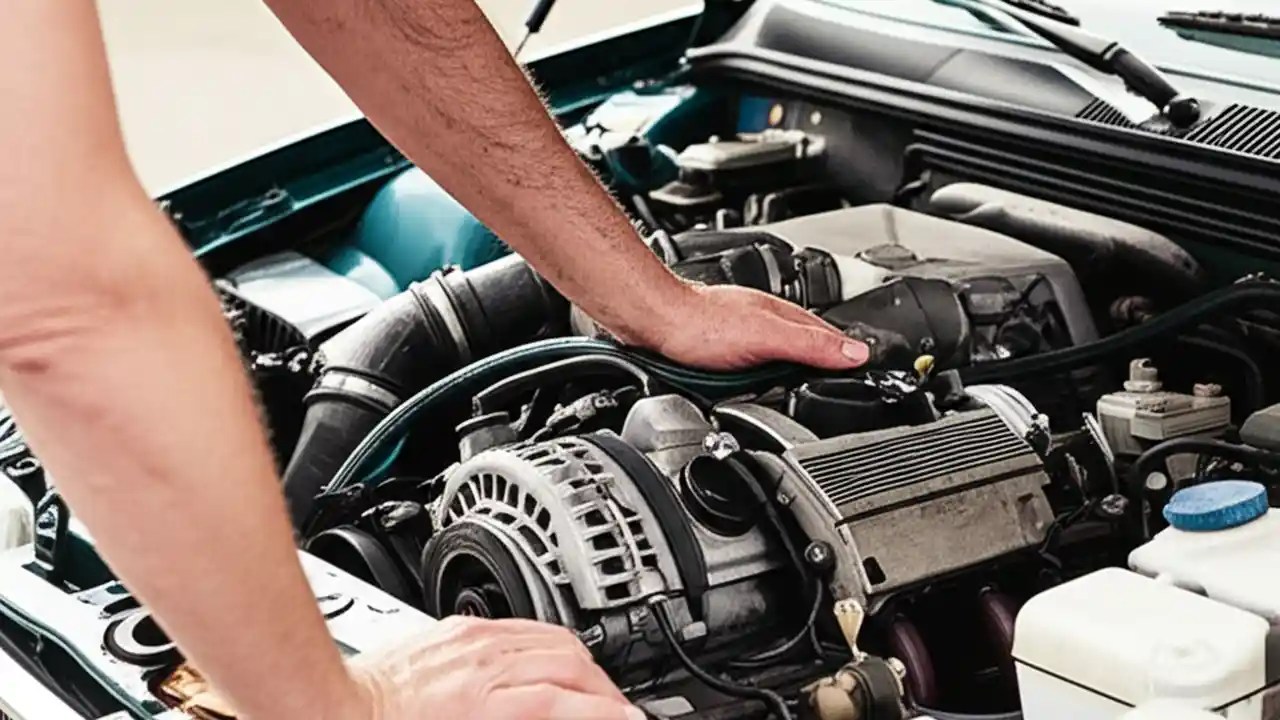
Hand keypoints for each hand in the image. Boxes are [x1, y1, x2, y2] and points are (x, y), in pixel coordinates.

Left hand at [348, 615, 642, 719]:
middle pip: (571, 665)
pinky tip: (555, 660)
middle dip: (605, 691)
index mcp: (483, 704)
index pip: (570, 703)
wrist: (325, 712)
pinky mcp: (454, 627)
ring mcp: (469, 639)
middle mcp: (481, 663)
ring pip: (551, 639)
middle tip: (621, 712)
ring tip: (597, 691)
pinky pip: (521, 625)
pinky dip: (550, 645)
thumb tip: (554, 716)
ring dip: (584, 666)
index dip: (611, 713)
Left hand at [620, 284, 870, 371]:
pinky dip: (758, 386)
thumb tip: (855, 354)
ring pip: (779, 365)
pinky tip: (755, 394)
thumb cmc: (700, 325)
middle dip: (817, 374)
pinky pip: (754, 374)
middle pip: (806, 354)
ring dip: (786, 381)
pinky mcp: (725, 355)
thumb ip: (811, 345)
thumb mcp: (767, 336)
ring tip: (797, 398)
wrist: (655, 325)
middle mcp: (768, 325)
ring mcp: (746, 340)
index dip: (848, 359)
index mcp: (786, 318)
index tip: (864, 377)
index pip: (832, 339)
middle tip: (833, 395)